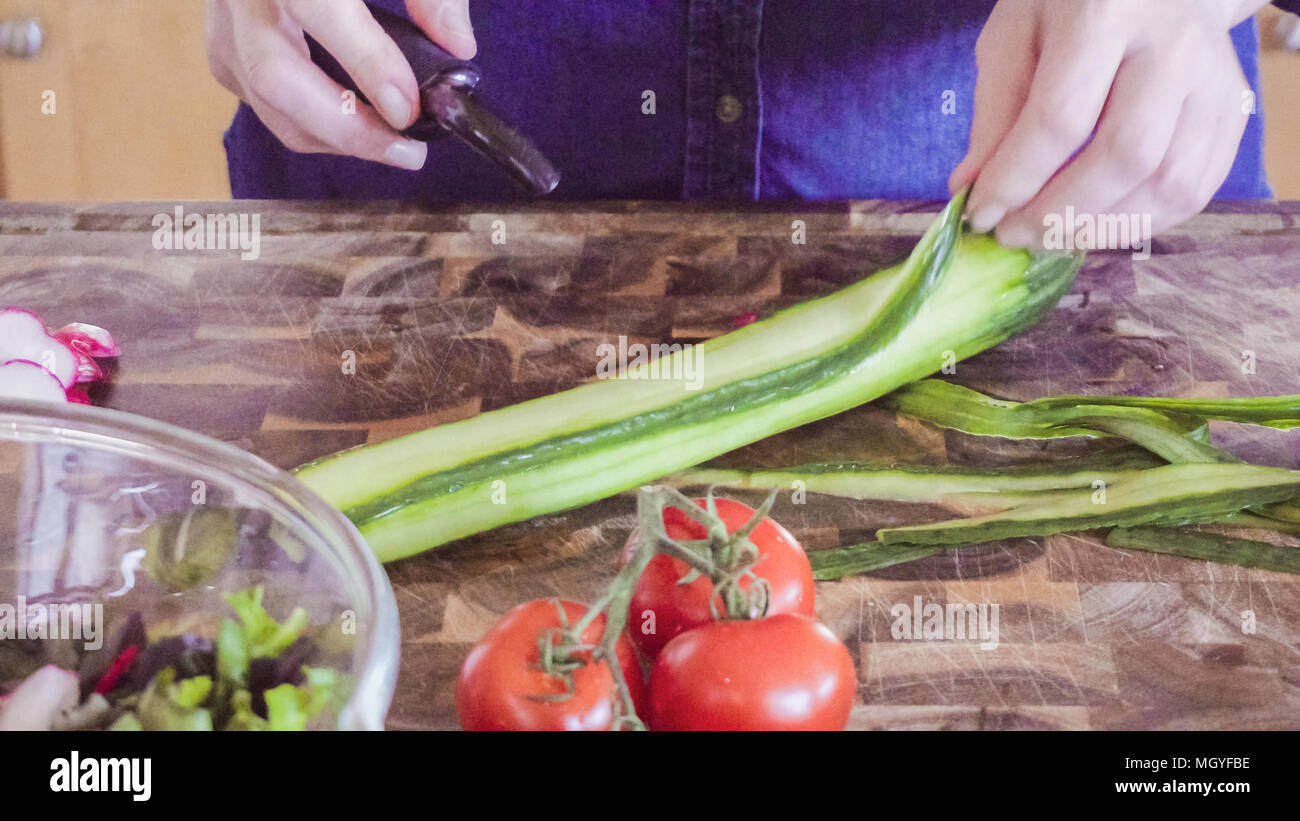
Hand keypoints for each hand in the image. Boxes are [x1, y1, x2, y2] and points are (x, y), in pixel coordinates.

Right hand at [205, 0, 475, 168]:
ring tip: (389, 144)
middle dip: (346, 127)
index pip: (316, 6)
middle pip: (274, 74)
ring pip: (261, 96)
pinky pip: (252, 95)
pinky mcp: (220, 36)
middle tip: (407, 151)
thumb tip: (457, 45)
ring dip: (328, 135)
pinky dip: (304, 120)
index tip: (408, 108)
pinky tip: (349, 122)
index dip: (365, 62)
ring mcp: (222, 12)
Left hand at [950, 0, 1267, 248]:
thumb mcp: (1014, 36)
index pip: (1060, 120)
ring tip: (1052, 237)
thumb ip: (994, 111)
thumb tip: (971, 189)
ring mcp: (1214, 79)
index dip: (1016, 181)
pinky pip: (1197, 188)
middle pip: (1124, 157)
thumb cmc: (1070, 5)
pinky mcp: (1234, 108)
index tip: (981, 216)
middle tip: (1016, 236)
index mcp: (1106, 16)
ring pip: (1168, 182)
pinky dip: (1143, 223)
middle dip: (1060, 214)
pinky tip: (1098, 225)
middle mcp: (1173, 46)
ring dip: (1102, 229)